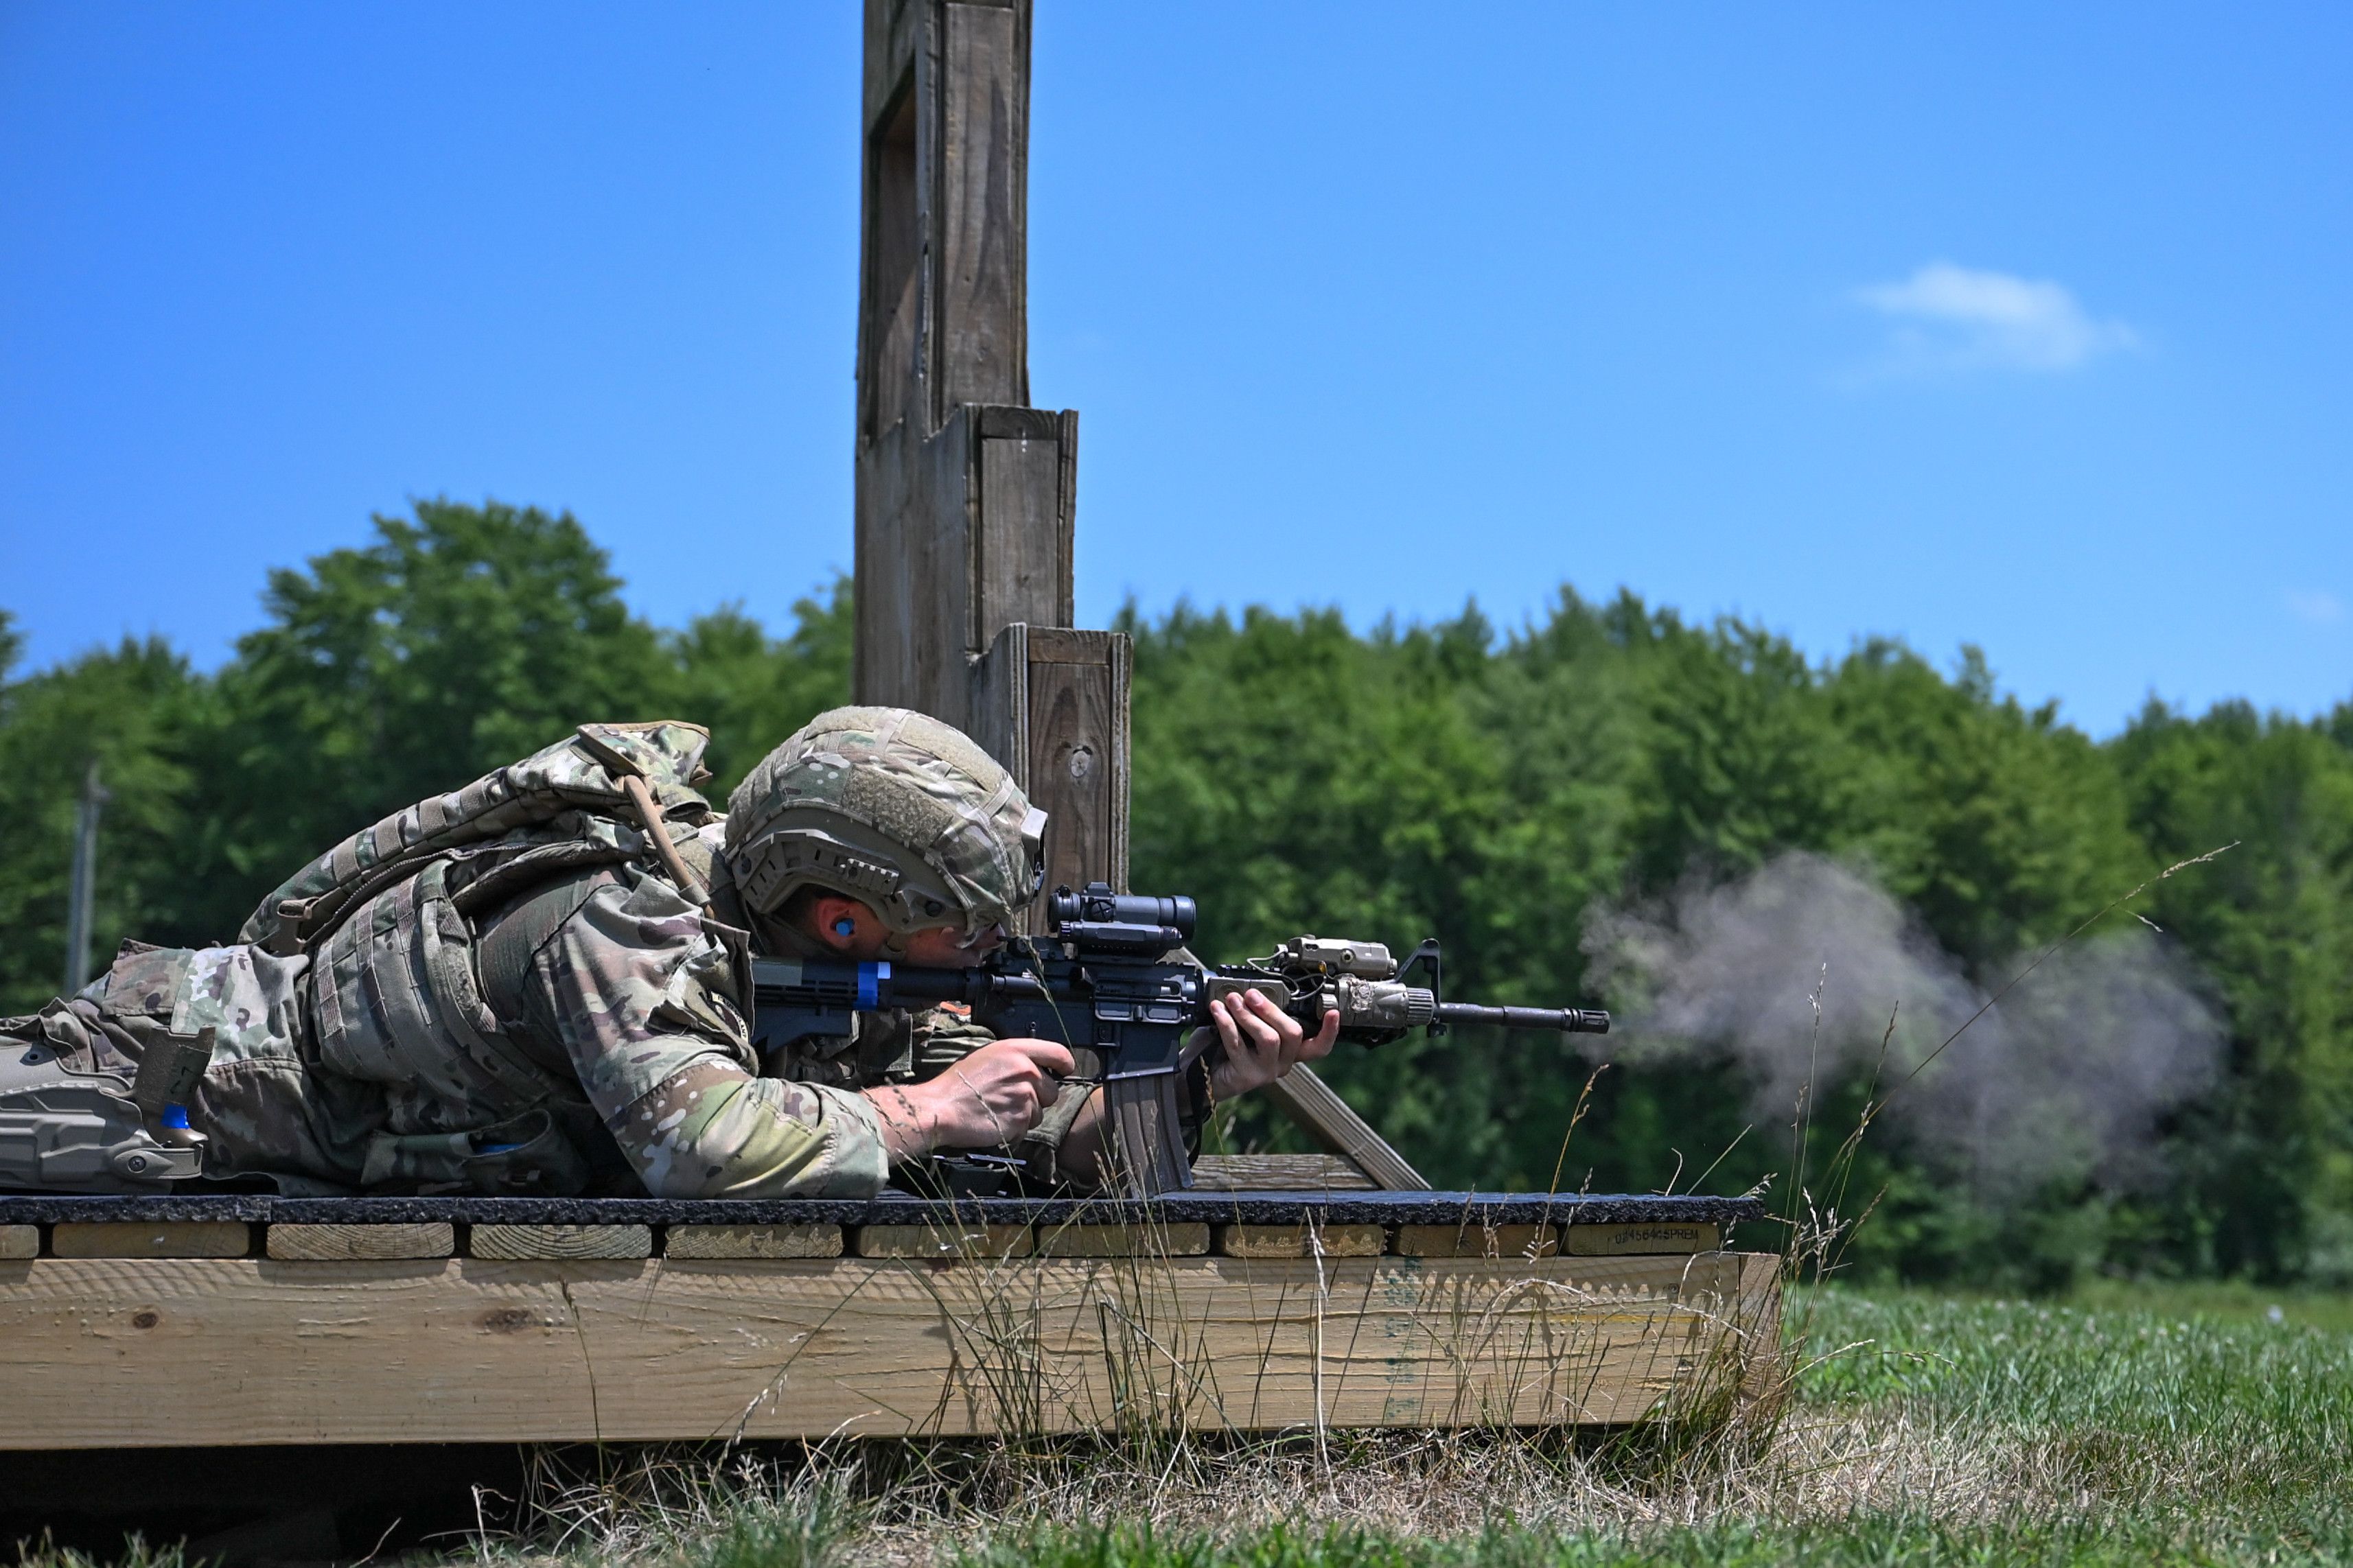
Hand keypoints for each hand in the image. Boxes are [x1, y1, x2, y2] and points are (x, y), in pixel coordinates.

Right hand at [866, 1037, 1074, 1158]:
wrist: (941, 1108)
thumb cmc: (957, 1083)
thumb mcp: (986, 1057)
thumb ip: (1014, 1060)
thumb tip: (1034, 1068)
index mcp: (1016, 1050)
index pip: (1057, 1052)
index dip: (1065, 1063)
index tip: (1065, 1070)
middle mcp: (1025, 1070)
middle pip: (1052, 1089)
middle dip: (1037, 1098)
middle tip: (1011, 1100)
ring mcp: (1025, 1095)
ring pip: (1040, 1111)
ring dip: (1025, 1116)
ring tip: (999, 1111)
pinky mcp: (1021, 1118)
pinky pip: (1027, 1128)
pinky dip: (1015, 1130)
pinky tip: (996, 1123)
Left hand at [1207, 989, 1338, 1099]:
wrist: (1197, 1075)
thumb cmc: (1221, 1048)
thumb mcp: (1245, 1028)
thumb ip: (1256, 1014)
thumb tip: (1254, 989)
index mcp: (1287, 1051)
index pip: (1318, 1047)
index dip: (1329, 1032)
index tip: (1333, 1012)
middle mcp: (1282, 1064)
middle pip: (1293, 1033)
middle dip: (1272, 1008)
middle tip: (1251, 994)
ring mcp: (1265, 1072)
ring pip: (1269, 1038)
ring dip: (1248, 1015)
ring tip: (1231, 1000)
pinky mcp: (1246, 1076)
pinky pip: (1238, 1044)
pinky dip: (1226, 1022)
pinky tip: (1217, 1011)